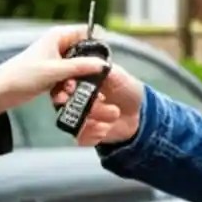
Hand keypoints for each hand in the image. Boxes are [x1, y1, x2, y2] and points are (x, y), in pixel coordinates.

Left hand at [0, 25, 118, 119]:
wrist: (0, 92)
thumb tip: (104, 65)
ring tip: (65, 93)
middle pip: (85, 54)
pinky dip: (66, 90)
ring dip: (75, 84)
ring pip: (78, 71)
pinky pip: (68, 81)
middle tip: (85, 83)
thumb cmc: (23, 75)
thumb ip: (80, 67)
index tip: (103, 62)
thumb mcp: (54, 71)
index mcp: (59, 36)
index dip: (98, 46)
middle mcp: (59, 45)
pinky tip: (58, 98)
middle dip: (86, 71)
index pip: (88, 32)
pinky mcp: (53, 75)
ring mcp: (56, 61)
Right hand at [50, 32, 145, 146]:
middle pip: (62, 104)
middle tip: (85, 105)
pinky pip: (81, 138)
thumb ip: (101, 69)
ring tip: (114, 113)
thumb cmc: (126, 88)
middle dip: (73, 105)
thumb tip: (88, 63)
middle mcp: (74, 101)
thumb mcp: (117, 74)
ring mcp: (78, 118)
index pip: (63, 83)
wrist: (140, 112)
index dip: (65, 85)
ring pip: (73, 121)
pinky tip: (105, 128)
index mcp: (78, 82)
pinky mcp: (85, 134)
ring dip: (92, 119)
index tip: (71, 87)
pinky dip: (93, 134)